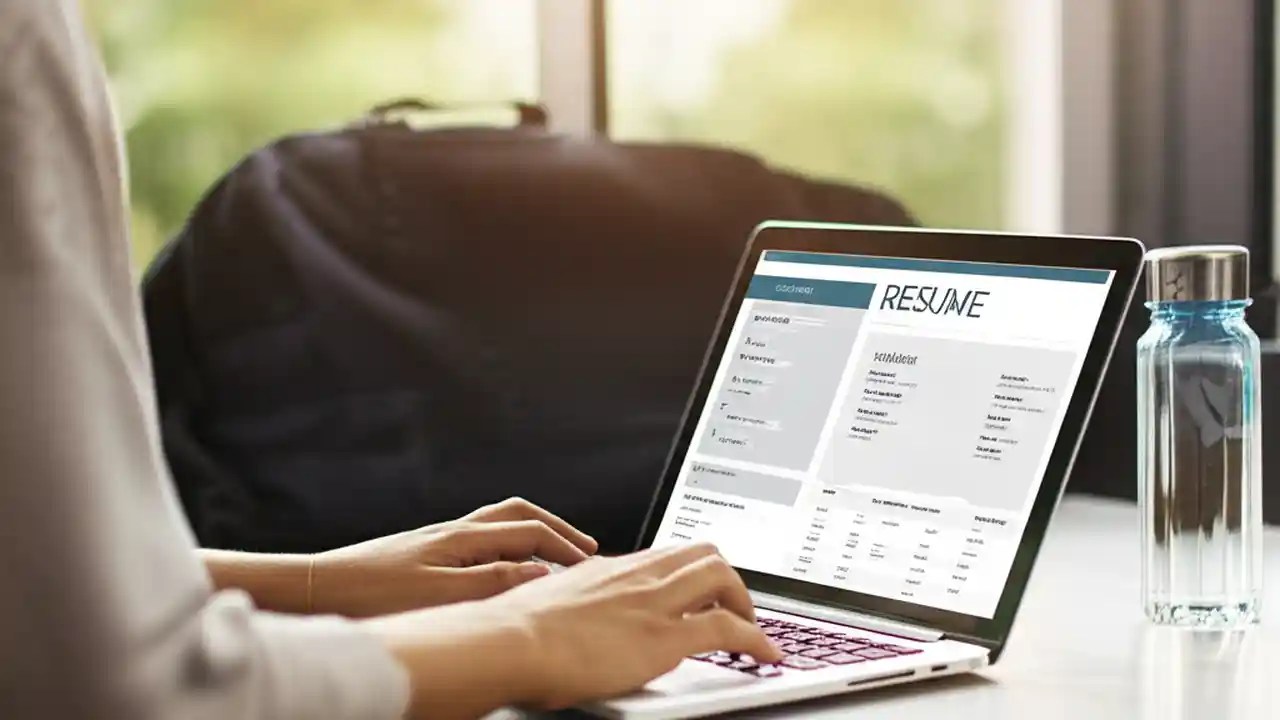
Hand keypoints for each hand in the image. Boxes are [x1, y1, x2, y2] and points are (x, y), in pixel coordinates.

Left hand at [311, 497, 597, 616]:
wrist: (319, 588)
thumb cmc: (374, 594)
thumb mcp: (442, 594)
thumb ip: (495, 580)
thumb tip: (542, 571)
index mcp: (464, 538)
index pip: (532, 534)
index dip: (567, 548)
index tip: (593, 566)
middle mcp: (455, 531)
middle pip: (520, 516)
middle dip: (558, 529)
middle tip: (586, 548)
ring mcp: (440, 540)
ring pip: (500, 524)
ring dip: (534, 534)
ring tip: (554, 553)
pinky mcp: (426, 553)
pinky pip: (483, 539)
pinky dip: (509, 546)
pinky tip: (504, 568)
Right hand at [367, 543, 780, 719]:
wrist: (509, 641)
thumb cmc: (514, 632)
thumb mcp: (548, 605)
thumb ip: (568, 605)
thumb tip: (565, 617)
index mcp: (607, 569)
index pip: (664, 556)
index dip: (689, 571)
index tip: (697, 589)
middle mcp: (636, 576)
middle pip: (701, 553)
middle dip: (725, 578)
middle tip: (733, 605)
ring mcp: (653, 602)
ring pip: (721, 576)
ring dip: (744, 602)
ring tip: (751, 629)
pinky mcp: (666, 635)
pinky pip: (728, 628)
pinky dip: (755, 639)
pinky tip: (763, 654)